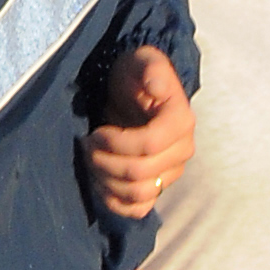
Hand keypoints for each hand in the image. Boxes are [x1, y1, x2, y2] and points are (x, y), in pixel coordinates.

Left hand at [88, 44, 194, 218]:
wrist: (135, 93)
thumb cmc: (135, 75)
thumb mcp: (142, 61)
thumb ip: (152, 68)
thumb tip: (156, 85)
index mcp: (181, 121)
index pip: (149, 145)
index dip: (116, 143)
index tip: (96, 132)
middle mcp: (182, 151)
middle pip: (140, 172)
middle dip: (105, 161)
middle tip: (87, 145)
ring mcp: (170, 173)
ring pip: (139, 193)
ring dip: (107, 181)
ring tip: (92, 161)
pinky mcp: (157, 187)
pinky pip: (139, 208)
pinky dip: (116, 202)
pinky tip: (100, 184)